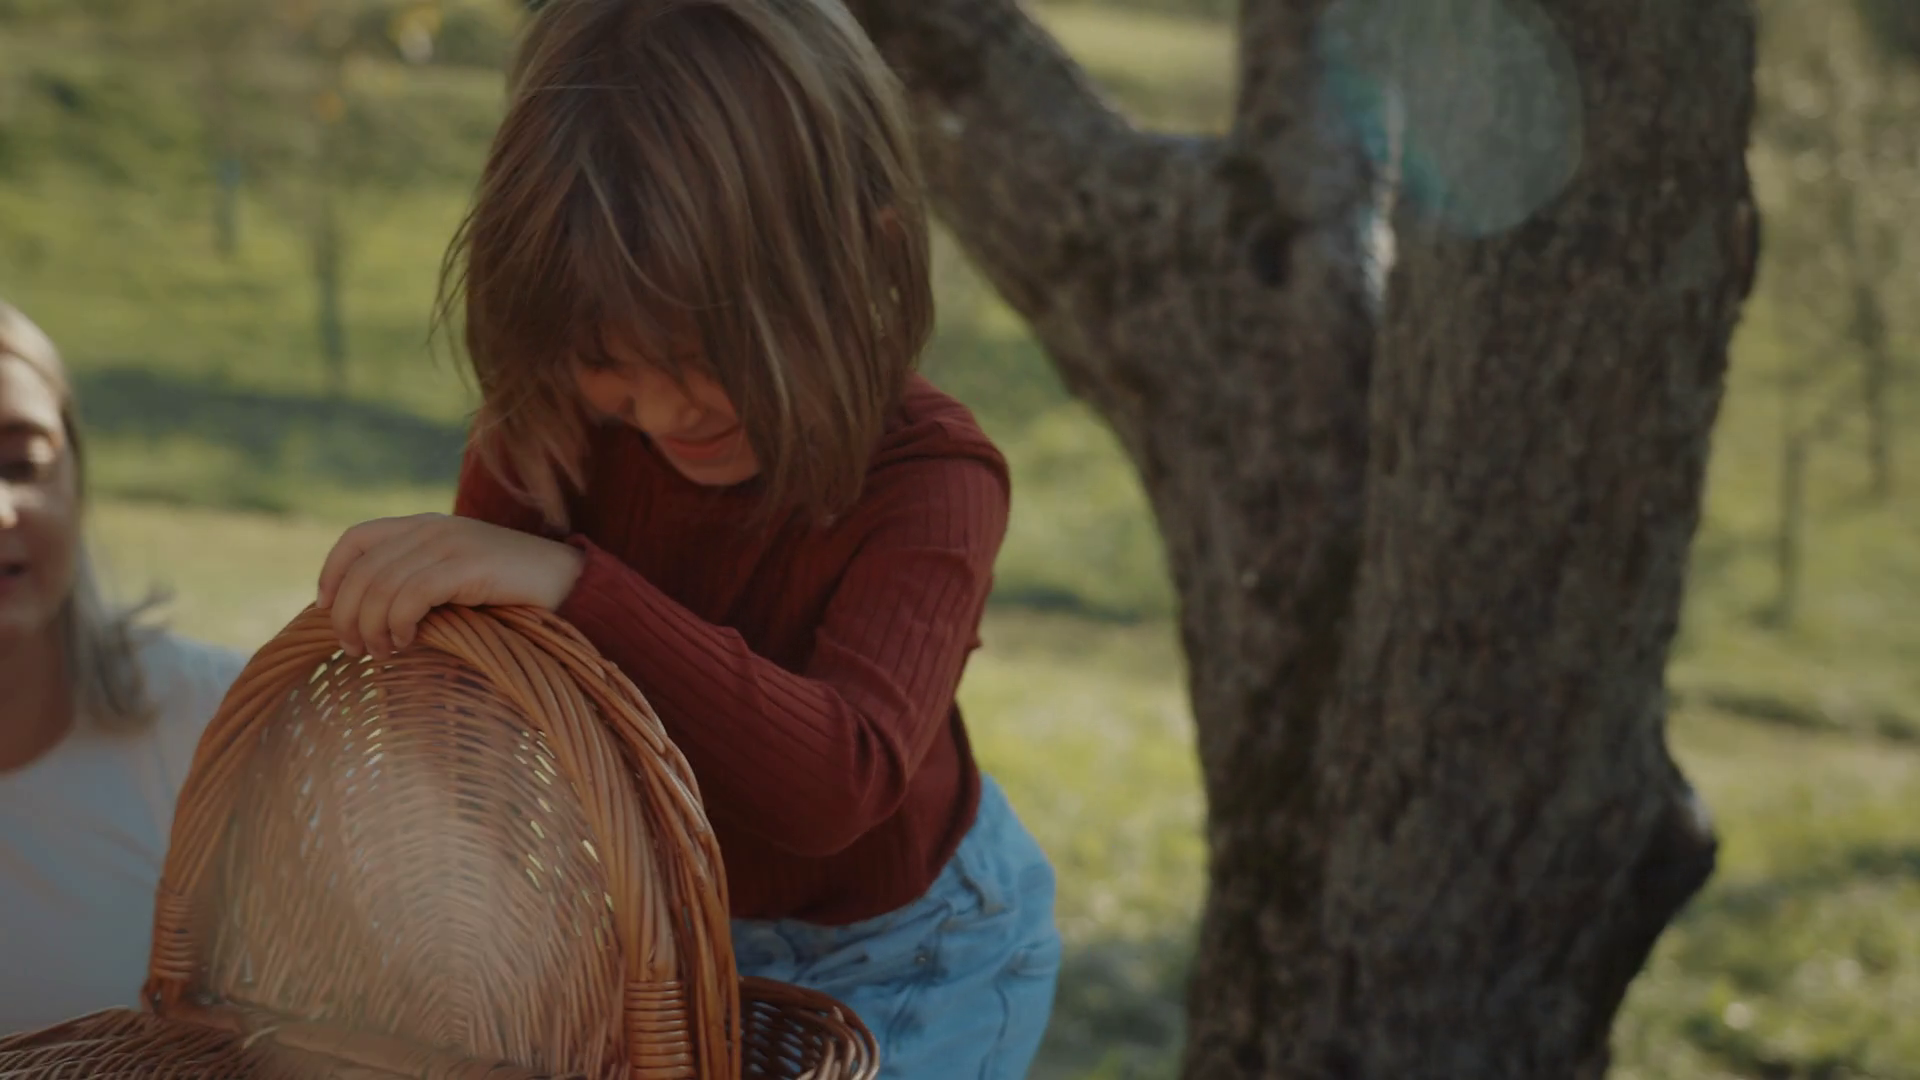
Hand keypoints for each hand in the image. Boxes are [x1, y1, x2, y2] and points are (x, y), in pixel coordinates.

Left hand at [315, 513, 584, 656]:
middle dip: (346, 615)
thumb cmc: (511, 593)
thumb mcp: (456, 579)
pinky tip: (407, 642)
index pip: (355, 539)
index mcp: (424, 525)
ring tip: (381, 653)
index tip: (325, 611)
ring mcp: (450, 543)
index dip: (331, 574)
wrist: (568, 584)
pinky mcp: (467, 565)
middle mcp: (431, 528)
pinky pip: (411, 596)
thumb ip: (418, 582)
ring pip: (381, 587)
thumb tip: (366, 619)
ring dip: (371, 627)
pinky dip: (398, 623)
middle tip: (354, 650)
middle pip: (362, 571)